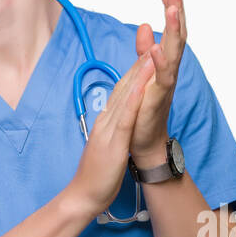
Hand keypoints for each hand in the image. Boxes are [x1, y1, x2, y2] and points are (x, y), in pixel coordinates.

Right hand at [67, 49, 154, 215]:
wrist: (83, 195)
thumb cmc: (97, 175)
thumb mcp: (107, 146)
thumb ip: (112, 131)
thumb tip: (118, 121)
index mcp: (106, 121)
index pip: (122, 92)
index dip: (135, 71)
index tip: (147, 54)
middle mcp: (106, 120)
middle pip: (124, 87)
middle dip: (138, 64)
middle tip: (151, 40)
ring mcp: (108, 129)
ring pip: (125, 97)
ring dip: (138, 74)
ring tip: (152, 53)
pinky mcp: (113, 142)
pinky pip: (125, 118)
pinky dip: (135, 100)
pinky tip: (144, 86)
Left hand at [131, 0, 186, 160]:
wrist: (142, 141)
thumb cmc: (142, 109)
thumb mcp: (140, 73)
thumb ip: (143, 51)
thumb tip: (143, 26)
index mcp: (165, 61)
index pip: (170, 28)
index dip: (169, 5)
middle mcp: (170, 68)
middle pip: (176, 33)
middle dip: (175, 8)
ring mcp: (166, 82)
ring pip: (174, 51)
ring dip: (172, 28)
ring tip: (170, 7)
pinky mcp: (159, 97)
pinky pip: (163, 77)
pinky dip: (159, 61)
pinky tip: (155, 46)